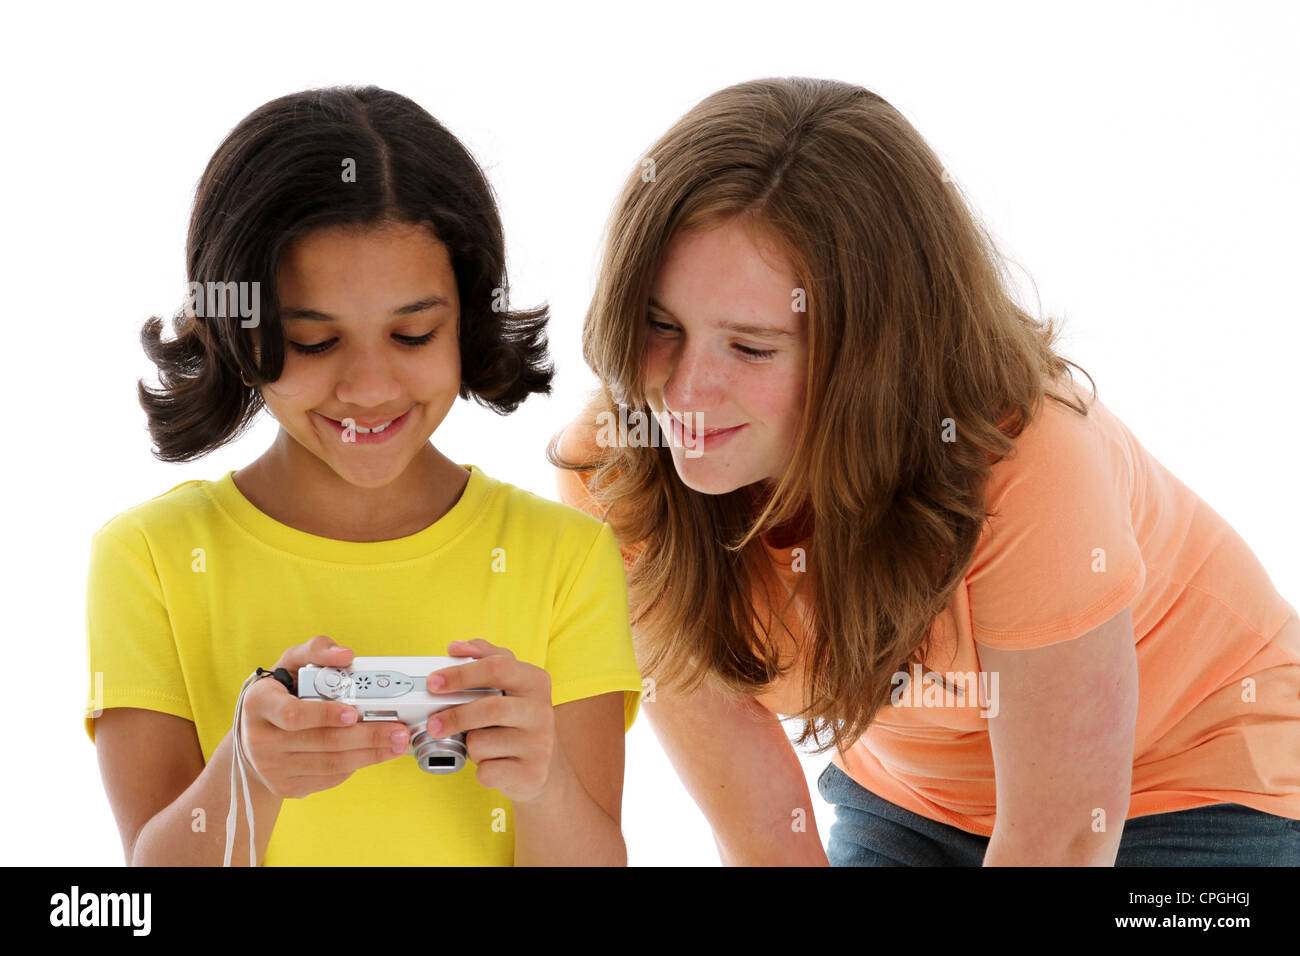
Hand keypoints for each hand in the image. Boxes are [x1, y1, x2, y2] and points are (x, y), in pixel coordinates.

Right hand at [240, 635, 408, 798]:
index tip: (353, 713)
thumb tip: (346, 655)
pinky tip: (375, 754)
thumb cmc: (282, 692)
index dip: (324, 715)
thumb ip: (317, 650)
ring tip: (398, 744)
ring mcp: (272, 767)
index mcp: (260, 704)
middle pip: (322, 742)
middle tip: (399, 731)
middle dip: (367, 736)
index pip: (292, 714)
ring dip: (370, 754)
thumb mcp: (292, 663)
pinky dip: (356, 765)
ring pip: (330, 764)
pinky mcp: (286, 787)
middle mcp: (260, 739)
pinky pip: (329, 778)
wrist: (255, 736)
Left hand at [426, 639, 557, 803]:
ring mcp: (540, 744)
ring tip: (479, 744)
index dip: (461, 674)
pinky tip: (490, 763)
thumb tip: (456, 647)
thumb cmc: (515, 719)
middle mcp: (542, 711)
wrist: (541, 765)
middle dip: (454, 716)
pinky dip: (478, 769)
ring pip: (482, 743)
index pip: (497, 667)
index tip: (433, 682)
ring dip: (469, 746)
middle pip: (490, 708)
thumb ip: (485, 657)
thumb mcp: (509, 683)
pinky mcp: (532, 773)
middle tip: (432, 724)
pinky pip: (487, 771)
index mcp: (536, 681)